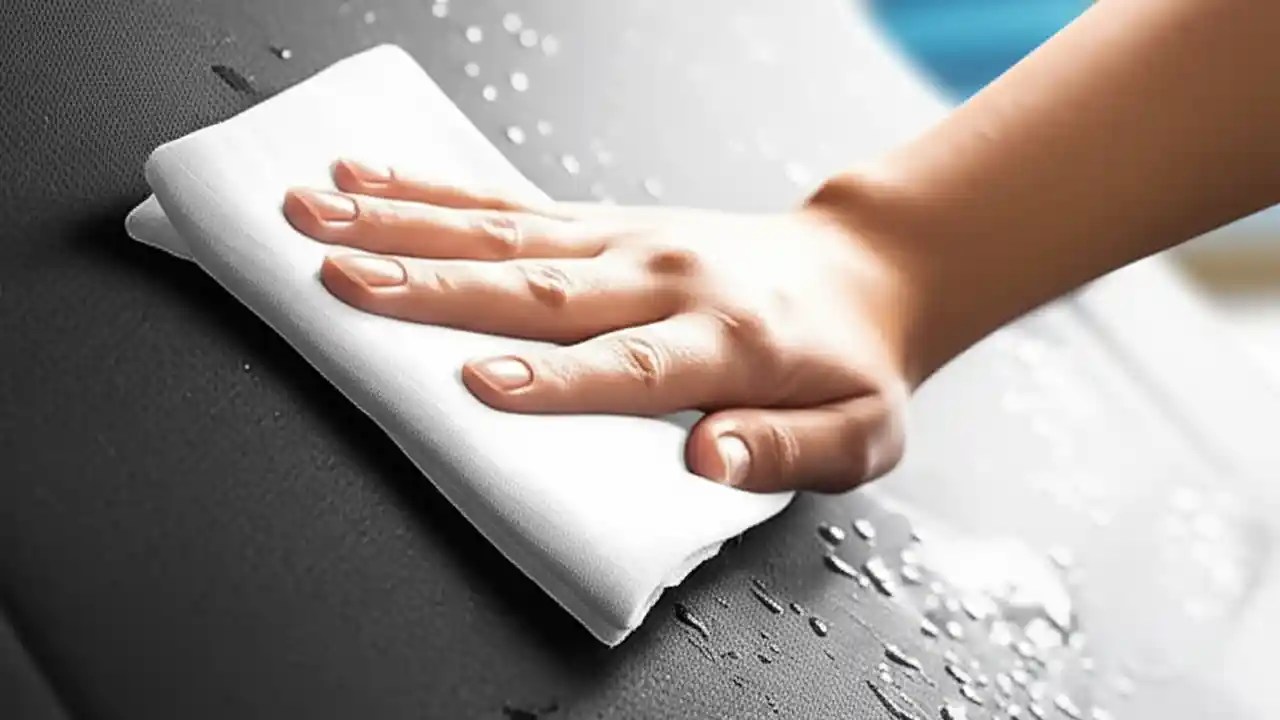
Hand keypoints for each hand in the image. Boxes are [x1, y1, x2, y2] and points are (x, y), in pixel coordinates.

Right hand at [282, 159, 922, 492]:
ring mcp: (629, 241)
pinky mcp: (605, 222)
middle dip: (436, 287)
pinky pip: (513, 206)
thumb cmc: (848, 366)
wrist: (861, 273)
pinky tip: (372, 180)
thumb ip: (786, 451)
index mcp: (729, 340)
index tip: (482, 382)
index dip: (558, 378)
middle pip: (543, 287)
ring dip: (407, 226)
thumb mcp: (854, 436)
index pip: (634, 363)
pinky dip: (438, 195)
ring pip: (507, 236)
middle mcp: (666, 278)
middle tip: (343, 278)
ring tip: (320, 213)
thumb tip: (711, 463)